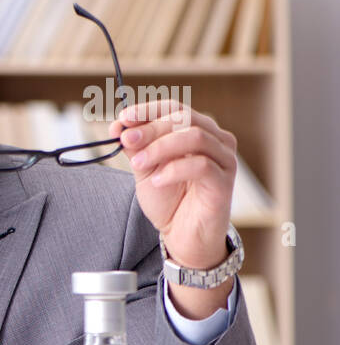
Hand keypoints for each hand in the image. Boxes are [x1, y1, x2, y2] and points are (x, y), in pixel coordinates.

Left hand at [109, 99, 236, 319]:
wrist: (183, 236)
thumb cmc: (169, 200)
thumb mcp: (145, 169)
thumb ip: (136, 147)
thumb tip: (120, 126)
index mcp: (197, 131)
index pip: (175, 108)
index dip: (148, 110)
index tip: (123, 119)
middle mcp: (216, 139)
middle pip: (184, 119)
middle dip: (150, 128)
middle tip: (126, 140)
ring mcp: (223, 159)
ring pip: (194, 137)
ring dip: (160, 147)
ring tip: (138, 164)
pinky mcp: (224, 181)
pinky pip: (201, 165)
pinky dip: (174, 170)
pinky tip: (157, 181)